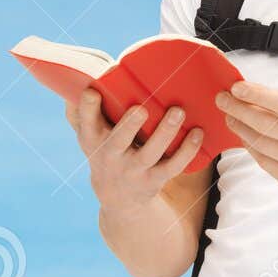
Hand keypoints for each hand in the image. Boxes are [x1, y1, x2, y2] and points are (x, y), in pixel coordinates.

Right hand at [65, 89, 203, 219]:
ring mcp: (134, 169)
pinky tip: (197, 132)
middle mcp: (111, 155)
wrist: (117, 197)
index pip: (86, 122)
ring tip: (178, 111)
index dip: (88, 107)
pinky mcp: (154, 179)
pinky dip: (187, 150)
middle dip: (129, 125)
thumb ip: (82, 110)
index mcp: (93, 138)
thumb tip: (80, 80)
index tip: (92, 91)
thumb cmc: (105, 149)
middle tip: (141, 108)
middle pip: (119, 140)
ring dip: (165, 132)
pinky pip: (173, 166)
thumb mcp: (89, 135)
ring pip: (150, 152)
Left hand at [215, 80, 277, 197]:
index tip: (235, 87)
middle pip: (268, 126)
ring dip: (241, 129)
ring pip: (263, 145)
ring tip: (230, 117)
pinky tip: (244, 136)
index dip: (257, 95)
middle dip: (240, 110)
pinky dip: (252, 148)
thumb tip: (254, 97)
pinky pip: (266, 163)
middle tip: (222, 100)